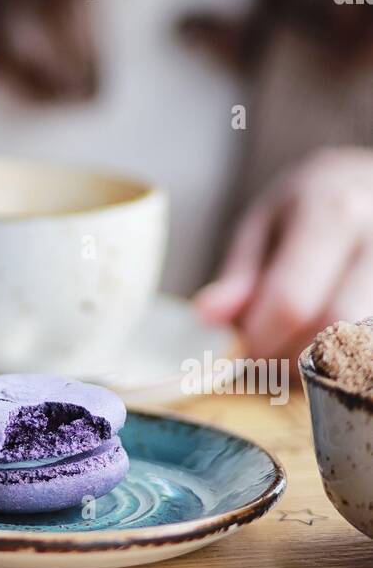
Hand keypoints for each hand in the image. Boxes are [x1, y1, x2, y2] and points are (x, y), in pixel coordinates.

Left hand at [197, 147, 372, 359]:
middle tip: (272, 356)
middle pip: (335, 328)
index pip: (291, 301)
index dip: (260, 339)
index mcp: (334, 212)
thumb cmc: (317, 202)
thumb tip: (209, 316)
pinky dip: (351, 358)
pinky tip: (331, 344)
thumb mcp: (267, 220)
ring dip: (326, 365)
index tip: (245, 347)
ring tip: (303, 348)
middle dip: (294, 358)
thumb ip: (241, 273)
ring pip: (365, 346)